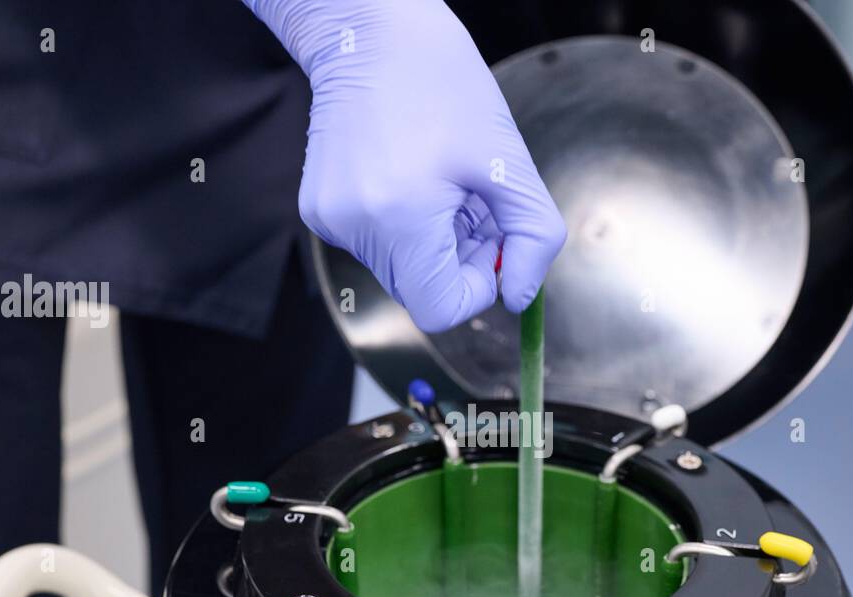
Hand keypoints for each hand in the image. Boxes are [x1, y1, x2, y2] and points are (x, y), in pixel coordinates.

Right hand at [246, 0, 565, 331]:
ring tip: (443, 181)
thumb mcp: (508, 161)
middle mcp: (354, 228)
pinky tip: (412, 176)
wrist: (367, 29)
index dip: (478, 290)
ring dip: (435, 242)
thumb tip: (520, 296)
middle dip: (460, 261)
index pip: (441, 310)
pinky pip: (378, 245)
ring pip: (402, 271)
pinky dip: (406, 226)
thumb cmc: (441, 82)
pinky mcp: (320, 212)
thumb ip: (532, 236)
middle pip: (421, 293)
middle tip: (475, 204)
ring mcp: (330, 222)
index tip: (493, 245)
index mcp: (399, 218)